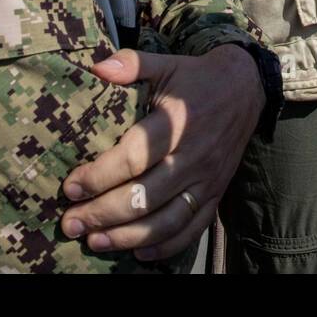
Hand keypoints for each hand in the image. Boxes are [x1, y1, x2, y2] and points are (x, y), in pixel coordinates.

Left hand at [60, 44, 263, 261]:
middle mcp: (193, 156)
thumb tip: (96, 67)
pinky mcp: (217, 193)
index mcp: (177, 123)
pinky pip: (192, 228)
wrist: (246, 88)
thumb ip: (131, 64)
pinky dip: (165, 246)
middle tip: (70, 223)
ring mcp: (207, 179)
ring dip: (128, 236)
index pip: (134, 157)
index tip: (70, 186)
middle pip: (144, 195)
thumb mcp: (166, 64)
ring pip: (166, 219)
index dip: (99, 176)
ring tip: (94, 241)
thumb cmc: (196, 78)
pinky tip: (137, 253)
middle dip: (102, 213)